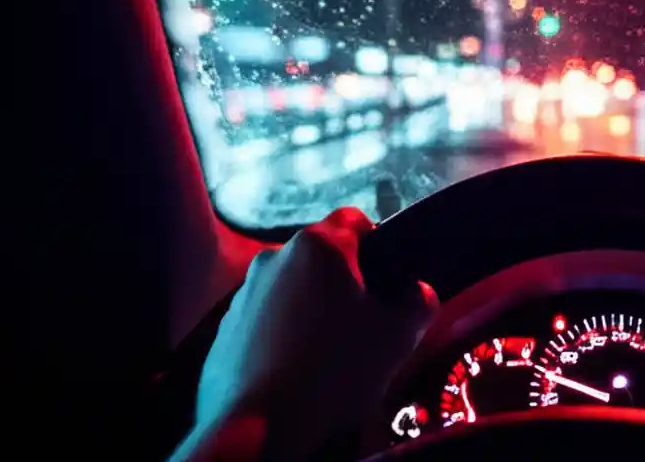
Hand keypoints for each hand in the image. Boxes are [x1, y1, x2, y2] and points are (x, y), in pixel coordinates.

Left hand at [174, 208, 436, 459]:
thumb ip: (419, 301)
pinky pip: (266, 318)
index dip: (378, 245)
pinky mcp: (225, 327)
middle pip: (322, 258)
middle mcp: (275, 257)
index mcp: (319, 247)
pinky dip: (282, 334)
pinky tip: (295, 369)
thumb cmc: (333, 370)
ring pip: (292, 288)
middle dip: (343, 282)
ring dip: (310, 308)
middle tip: (363, 323)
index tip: (387, 281)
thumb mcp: (398, 336)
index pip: (356, 220)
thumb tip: (416, 291)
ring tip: (326, 353)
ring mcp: (244, 293)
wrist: (257, 425)